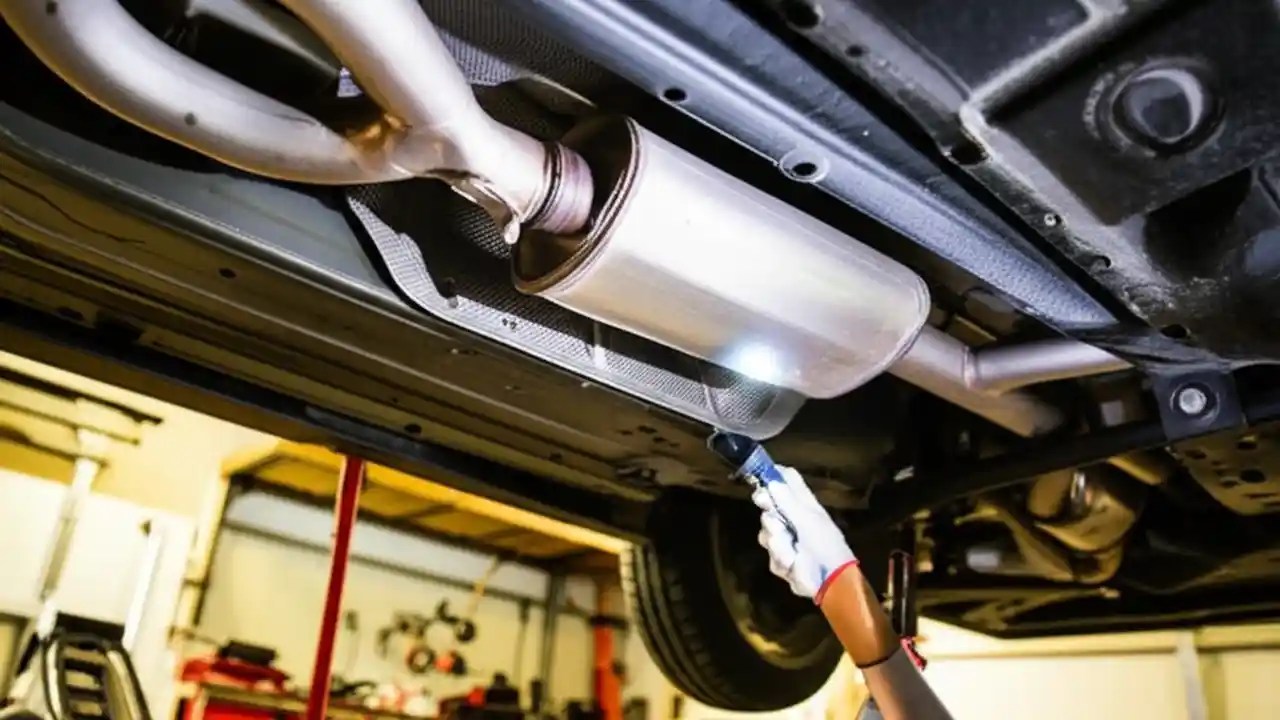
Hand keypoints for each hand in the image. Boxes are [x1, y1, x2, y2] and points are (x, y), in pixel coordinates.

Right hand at [751, 465, 856, 602]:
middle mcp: (793, 518)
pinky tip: (793, 563)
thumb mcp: (808, 520)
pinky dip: (782, 559)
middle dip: (770, 514)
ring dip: (779, 543)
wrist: (832, 581)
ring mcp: (786, 539)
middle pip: (769, 505)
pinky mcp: (781, 559)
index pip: (787, 480)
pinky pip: (772, 555)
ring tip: (792, 551)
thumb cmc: (826, 545)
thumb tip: (771, 481)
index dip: (773, 476)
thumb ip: (788, 501)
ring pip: (766, 532)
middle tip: (776, 521)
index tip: (760, 479)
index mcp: (804, 504)